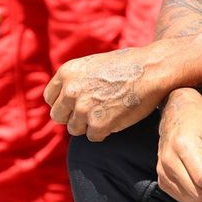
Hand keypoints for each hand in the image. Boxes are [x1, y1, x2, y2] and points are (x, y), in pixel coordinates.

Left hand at [44, 45, 167, 140]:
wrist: (151, 69)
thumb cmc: (127, 65)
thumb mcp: (92, 65)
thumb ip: (75, 81)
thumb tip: (65, 100)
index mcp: (67, 73)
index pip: (50, 98)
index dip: (64, 103)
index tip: (77, 104)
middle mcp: (70, 91)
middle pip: (58, 117)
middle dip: (73, 116)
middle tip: (92, 111)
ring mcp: (83, 109)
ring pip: (75, 129)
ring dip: (89, 125)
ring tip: (108, 112)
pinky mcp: (98, 125)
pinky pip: (93, 137)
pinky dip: (105, 131)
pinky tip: (117, 117)